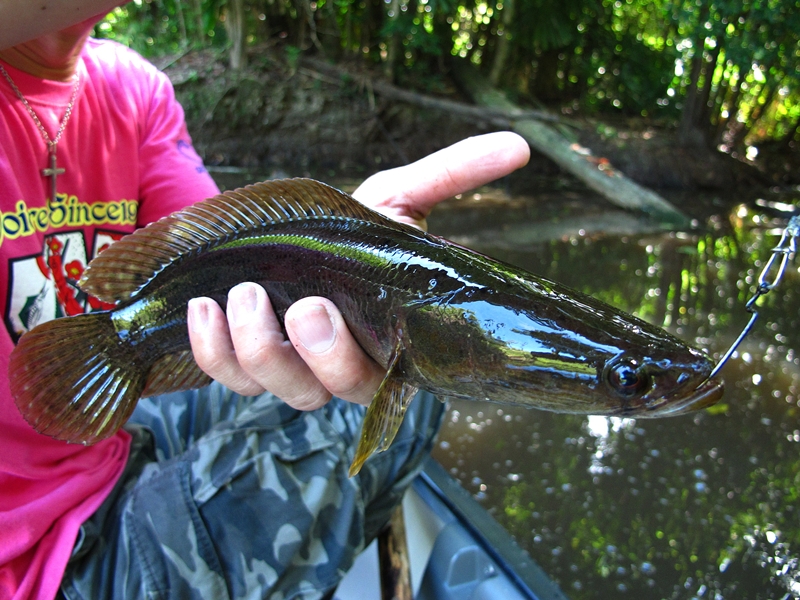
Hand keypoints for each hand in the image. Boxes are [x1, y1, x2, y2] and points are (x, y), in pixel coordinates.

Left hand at [187, 132, 529, 409]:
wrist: (291, 229)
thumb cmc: (353, 224)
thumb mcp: (399, 197)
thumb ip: (452, 175)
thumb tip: (521, 144)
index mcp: (384, 341)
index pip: (380, 378)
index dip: (354, 360)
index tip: (334, 309)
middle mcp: (337, 365)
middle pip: (327, 390)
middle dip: (316, 355)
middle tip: (304, 307)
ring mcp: (288, 366)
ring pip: (273, 387)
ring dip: (253, 350)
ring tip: (243, 297)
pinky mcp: (242, 359)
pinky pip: (225, 375)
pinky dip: (211, 349)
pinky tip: (204, 309)